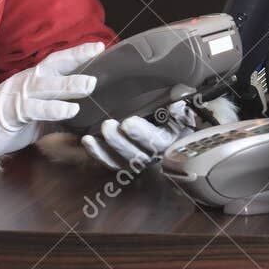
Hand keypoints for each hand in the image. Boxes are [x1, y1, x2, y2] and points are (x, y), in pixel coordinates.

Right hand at [0, 42, 103, 163]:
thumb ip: (57, 112)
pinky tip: (70, 110)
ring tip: (89, 85)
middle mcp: (27, 82)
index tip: (98, 46)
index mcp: (33, 79)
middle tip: (97, 50)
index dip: (77, 53)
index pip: (58, 62)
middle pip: (53, 64)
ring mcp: (19, 95)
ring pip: (46, 85)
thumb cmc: (6, 122)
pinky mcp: (12, 112)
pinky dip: (53, 108)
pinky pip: (35, 108)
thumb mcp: (37, 115)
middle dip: (75, 57)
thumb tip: (81, 115)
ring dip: (68, 84)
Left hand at [82, 95, 244, 171]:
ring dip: (104, 150)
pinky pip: (109, 162)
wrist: (172, 132)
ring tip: (89, 139)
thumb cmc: (174, 119)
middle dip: (118, 141)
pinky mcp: (123, 161)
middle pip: (134, 155)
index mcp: (168, 143)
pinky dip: (97, 154)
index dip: (141, 134)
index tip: (127, 122)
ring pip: (119, 161)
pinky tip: (86, 143)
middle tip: (107, 126)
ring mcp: (136, 161)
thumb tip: (175, 106)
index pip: (155, 142)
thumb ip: (180, 110)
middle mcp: (152, 156)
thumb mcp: (182, 112)